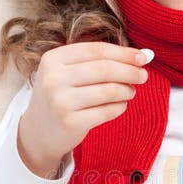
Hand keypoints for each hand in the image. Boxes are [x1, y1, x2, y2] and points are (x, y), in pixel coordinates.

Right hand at [17, 42, 149, 177]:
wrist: (38, 132)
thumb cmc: (60, 96)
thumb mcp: (66, 72)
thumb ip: (98, 61)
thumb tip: (144, 54)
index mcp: (53, 59)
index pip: (97, 50)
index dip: (124, 52)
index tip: (144, 56)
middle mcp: (54, 79)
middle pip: (105, 69)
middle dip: (130, 71)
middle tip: (143, 76)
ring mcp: (61, 102)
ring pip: (109, 91)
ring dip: (127, 91)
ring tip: (130, 92)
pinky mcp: (71, 122)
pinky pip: (107, 111)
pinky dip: (120, 107)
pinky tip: (120, 106)